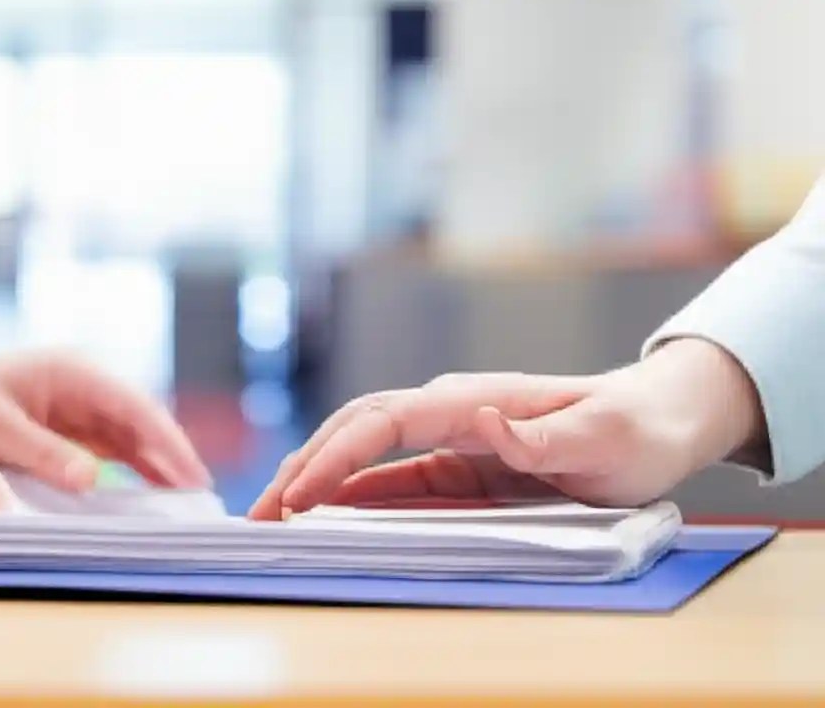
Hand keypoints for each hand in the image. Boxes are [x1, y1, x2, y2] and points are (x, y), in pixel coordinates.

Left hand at [0, 352, 210, 491]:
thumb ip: (45, 453)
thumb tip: (93, 479)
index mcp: (68, 370)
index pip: (132, 405)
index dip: (166, 439)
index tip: (190, 472)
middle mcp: (79, 384)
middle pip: (139, 420)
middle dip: (170, 453)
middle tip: (201, 495)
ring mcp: (75, 407)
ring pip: (130, 437)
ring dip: (156, 464)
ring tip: (188, 501)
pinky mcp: (66, 430)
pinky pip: (110, 451)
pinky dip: (132, 470)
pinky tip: (153, 493)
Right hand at [249, 338, 764, 517]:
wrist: (657, 418)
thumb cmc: (635, 429)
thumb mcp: (605, 439)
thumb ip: (544, 436)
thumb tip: (480, 422)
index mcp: (473, 400)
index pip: (385, 422)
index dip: (338, 457)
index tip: (301, 495)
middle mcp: (449, 411)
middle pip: (355, 430)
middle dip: (303, 467)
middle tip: (260, 514)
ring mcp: (447, 436)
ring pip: (360, 450)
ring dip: (313, 479)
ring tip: (271, 517)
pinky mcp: (453, 463)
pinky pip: (386, 476)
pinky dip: (346, 492)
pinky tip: (319, 514)